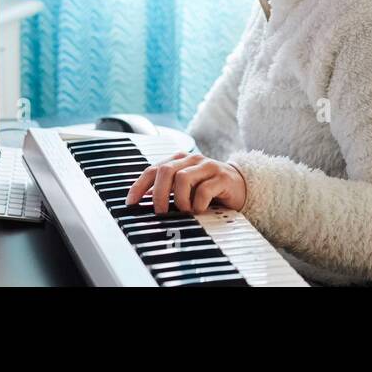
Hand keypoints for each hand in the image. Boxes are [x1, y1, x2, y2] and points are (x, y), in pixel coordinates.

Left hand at [123, 152, 247, 214]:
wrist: (240, 186)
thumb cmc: (208, 188)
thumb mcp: (185, 188)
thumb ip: (167, 189)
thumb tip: (143, 200)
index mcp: (179, 160)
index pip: (153, 169)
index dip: (139, 186)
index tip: (131, 203)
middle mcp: (192, 160)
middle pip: (166, 170)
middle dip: (159, 194)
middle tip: (160, 212)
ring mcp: (208, 166)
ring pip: (183, 178)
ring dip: (179, 200)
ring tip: (184, 211)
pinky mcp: (222, 177)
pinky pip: (204, 190)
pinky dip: (197, 204)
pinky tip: (199, 210)